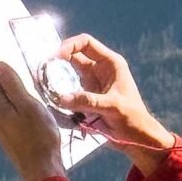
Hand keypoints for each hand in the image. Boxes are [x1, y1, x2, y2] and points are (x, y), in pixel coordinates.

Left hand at [0, 62, 64, 180]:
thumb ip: (13, 85)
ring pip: (7, 101)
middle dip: (12, 78)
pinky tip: (36, 107)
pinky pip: (13, 113)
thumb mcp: (29, 106)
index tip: (20, 58)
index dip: (5, 64)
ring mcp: (1, 127)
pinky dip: (21, 105)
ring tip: (37, 87)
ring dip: (19, 92)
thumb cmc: (39, 136)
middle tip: (32, 71)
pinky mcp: (10, 135)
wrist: (42, 170)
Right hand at [52, 34, 174, 173]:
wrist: (137, 137)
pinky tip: (52, 95)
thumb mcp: (112, 107)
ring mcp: (92, 82)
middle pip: (74, 55)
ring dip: (57, 75)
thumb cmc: (132, 118)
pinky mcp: (86, 96)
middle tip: (43, 69)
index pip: (86, 43)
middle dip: (59, 60)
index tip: (55, 57)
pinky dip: (60, 90)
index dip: (69, 45)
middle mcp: (99, 69)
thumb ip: (88, 101)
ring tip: (44, 81)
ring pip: (69, 72)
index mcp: (110, 63)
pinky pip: (69, 88)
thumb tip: (63, 98)